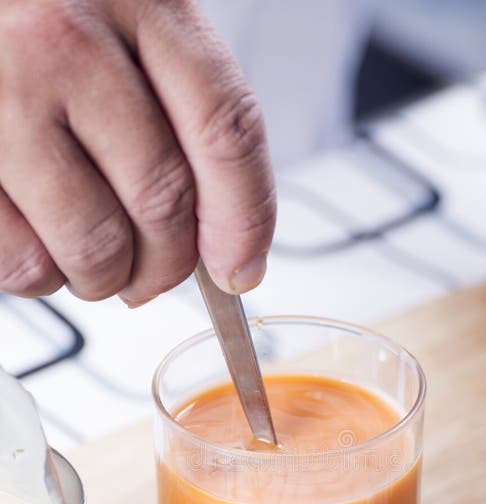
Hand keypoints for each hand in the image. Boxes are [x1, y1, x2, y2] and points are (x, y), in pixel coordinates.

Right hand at [0, 0, 275, 304]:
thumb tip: (224, 247)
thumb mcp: (129, 32)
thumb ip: (181, 115)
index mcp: (137, 1)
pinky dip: (45, 275)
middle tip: (154, 272)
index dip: (244, 220)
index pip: (225, 130)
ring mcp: (3, 95)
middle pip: (163, 199)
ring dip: (106, 278)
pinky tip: (43, 241)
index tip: (239, 268)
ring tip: (94, 259)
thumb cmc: (46, 30)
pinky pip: (24, 260)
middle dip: (168, 265)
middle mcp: (65, 41)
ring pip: (96, 246)